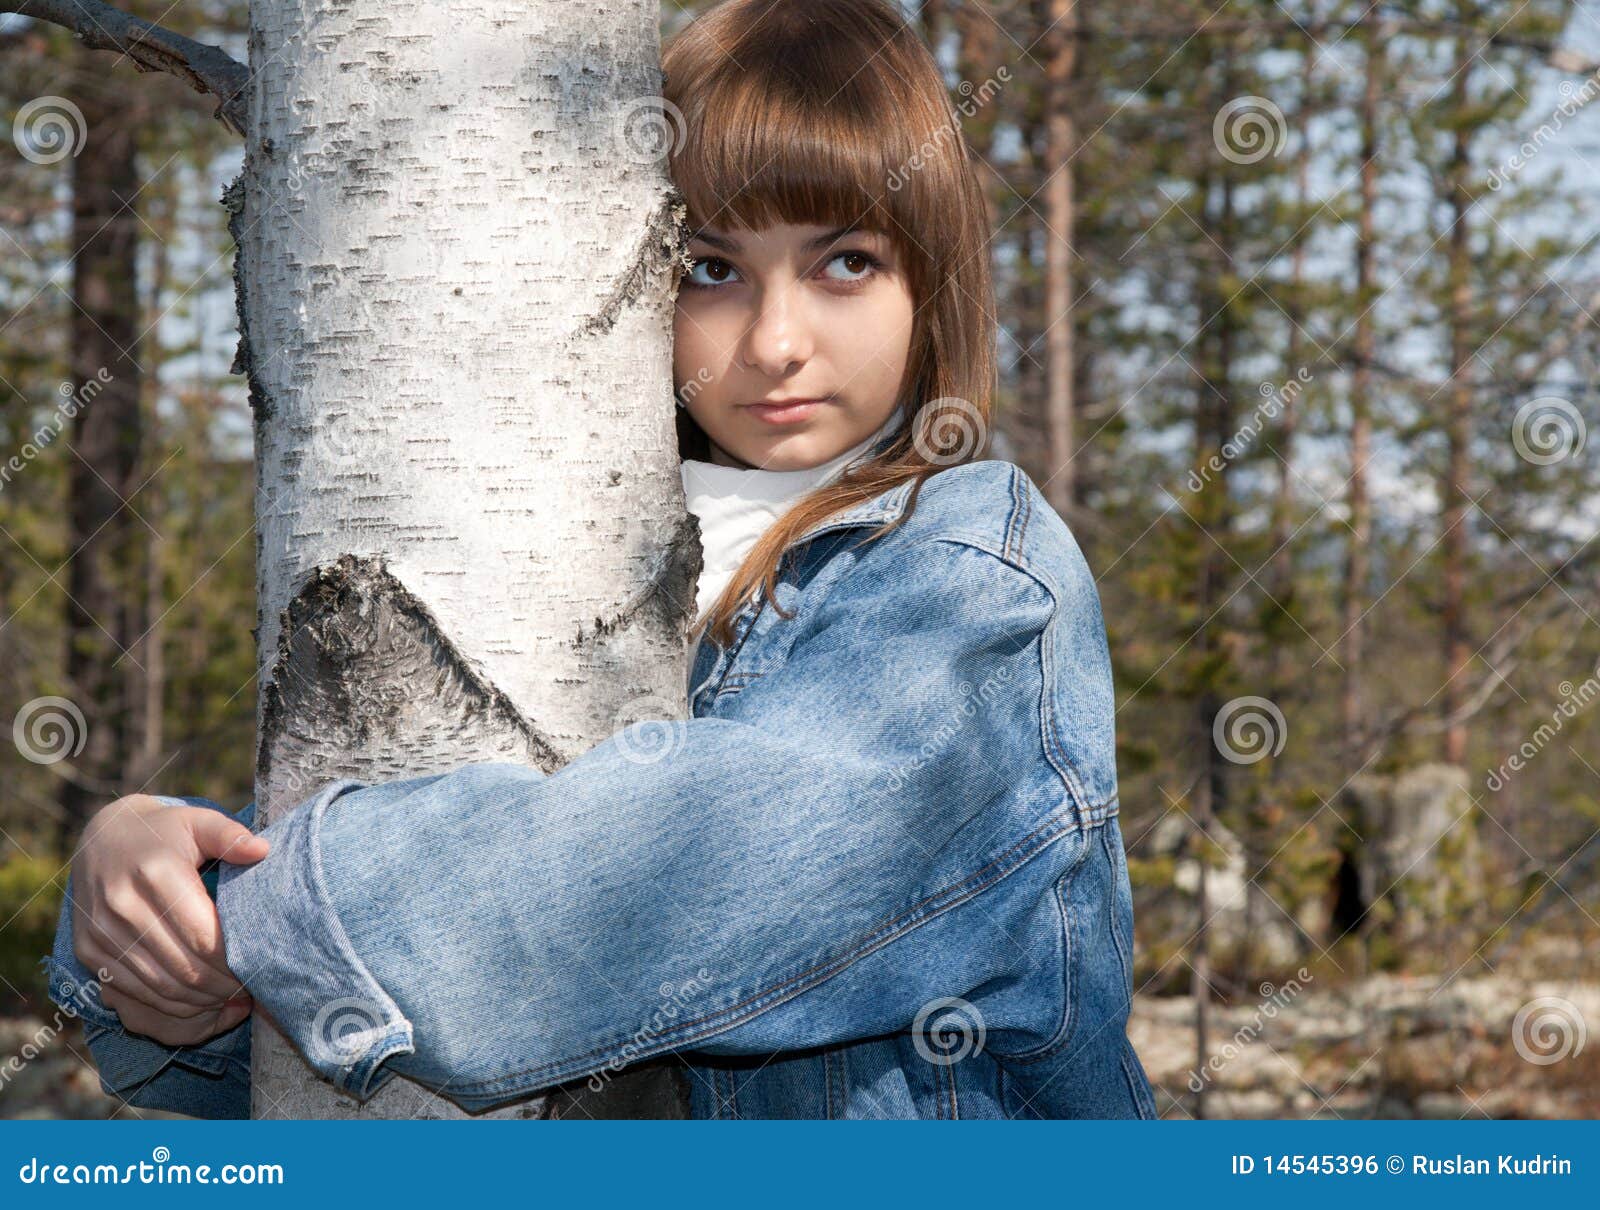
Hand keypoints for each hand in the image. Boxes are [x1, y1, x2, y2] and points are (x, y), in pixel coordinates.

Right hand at [72, 794, 269, 1046]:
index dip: (234, 961)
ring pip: (159, 987)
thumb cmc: (164, 832)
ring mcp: (100, 932)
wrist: (102, 838)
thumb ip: (230, 835)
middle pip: (183, 968)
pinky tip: (198, 1000)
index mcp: (155, 874)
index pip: (203, 937)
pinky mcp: (88, 951)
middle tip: (251, 988)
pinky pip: (133, 992)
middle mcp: (122, 906)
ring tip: (230, 997)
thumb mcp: (198, 821)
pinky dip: (169, 1004)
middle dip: (222, 986)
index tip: (260, 966)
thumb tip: (262, 851)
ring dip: (199, 1001)